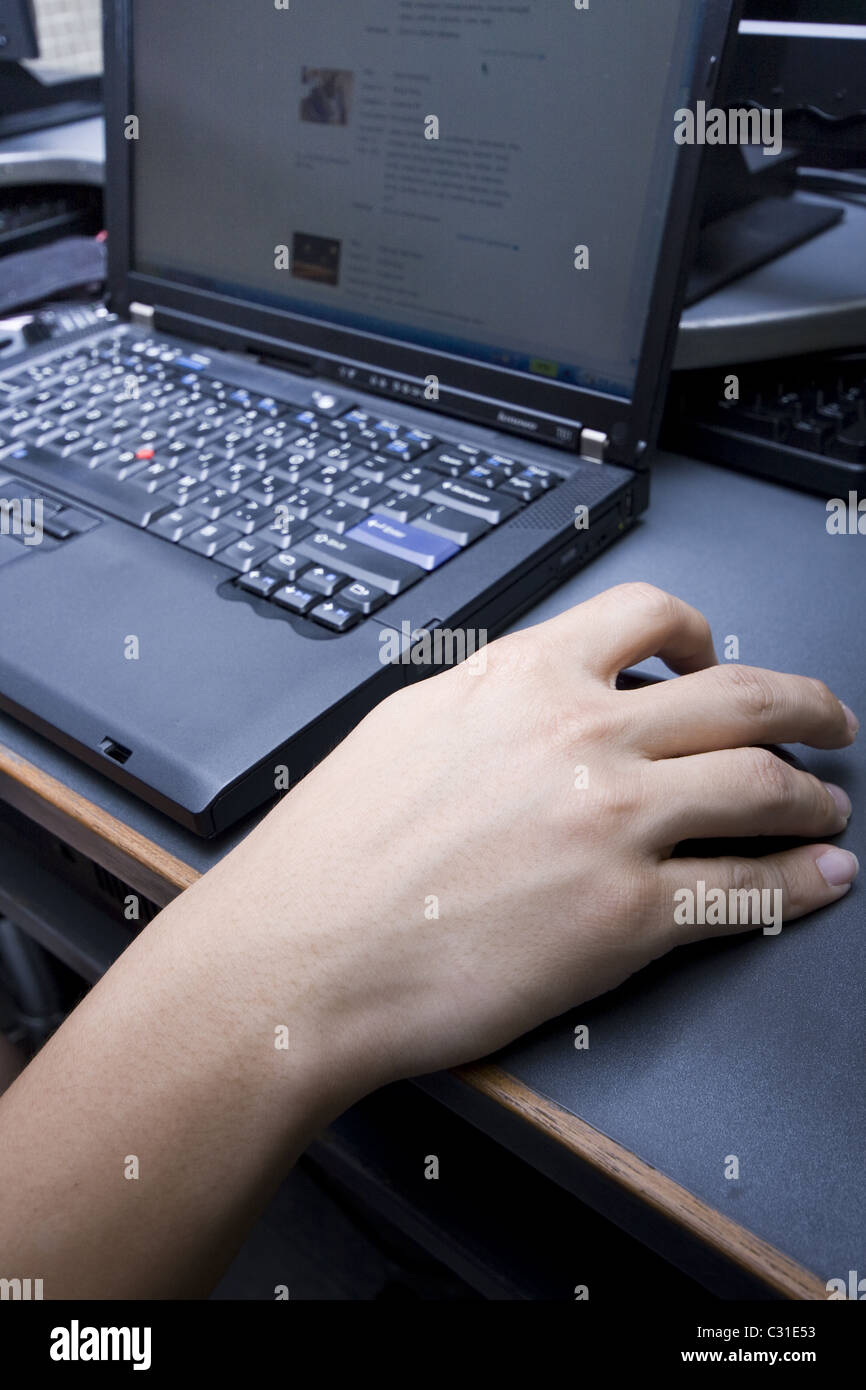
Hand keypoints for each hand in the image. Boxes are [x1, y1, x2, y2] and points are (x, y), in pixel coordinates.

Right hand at [212, 582, 857, 1098]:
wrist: (300, 952)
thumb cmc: (335, 851)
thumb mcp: (410, 726)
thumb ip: (493, 695)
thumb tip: (541, 689)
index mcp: (526, 678)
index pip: (651, 616)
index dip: (705, 635)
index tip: (719, 658)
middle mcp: (583, 738)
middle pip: (742, 696)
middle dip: (806, 706)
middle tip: (828, 721)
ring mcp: (614, 826)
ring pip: (763, 786)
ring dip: (815, 796)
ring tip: (828, 807)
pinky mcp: (626, 918)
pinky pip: (749, 891)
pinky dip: (803, 883)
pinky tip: (822, 880)